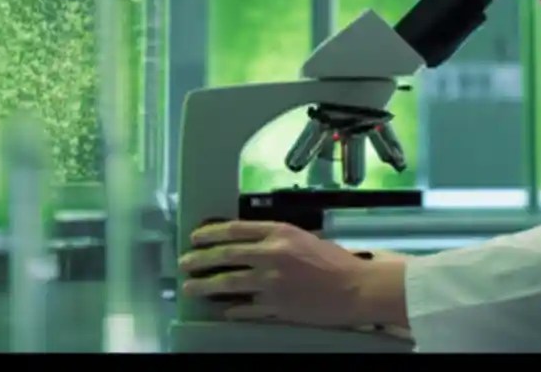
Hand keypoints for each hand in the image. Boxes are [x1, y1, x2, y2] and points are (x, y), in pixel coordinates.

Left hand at [178, 220, 369, 327]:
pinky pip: (246, 309)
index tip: (196, 237)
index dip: (211, 233)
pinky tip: (223, 310)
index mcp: (280, 233)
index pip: (235, 229)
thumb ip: (276, 240)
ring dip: (204, 286)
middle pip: (225, 255)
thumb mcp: (304, 238)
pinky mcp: (276, 308)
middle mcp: (272, 256)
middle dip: (199, 260)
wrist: (357, 288)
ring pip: (227, 283)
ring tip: (190, 288)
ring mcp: (272, 284)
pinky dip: (232, 309)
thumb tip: (249, 246)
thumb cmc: (337, 262)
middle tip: (184, 263)